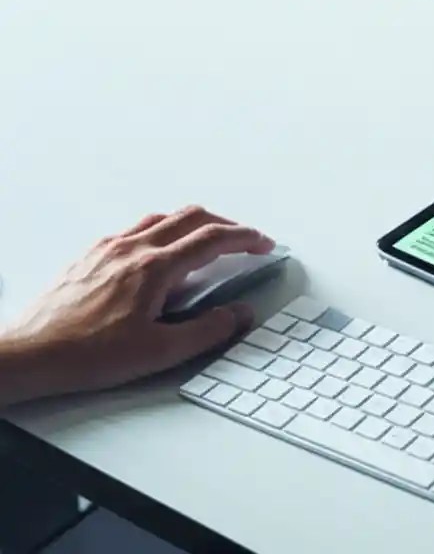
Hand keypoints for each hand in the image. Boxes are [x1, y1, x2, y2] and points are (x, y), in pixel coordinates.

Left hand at [0, 207, 273, 406]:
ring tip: (207, 243)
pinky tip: (159, 255)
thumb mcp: (160, 351)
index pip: (213, 240)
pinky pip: (135, 230)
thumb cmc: (87, 354)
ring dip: (193, 225)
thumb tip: (239, 314)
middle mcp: (132, 249)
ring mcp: (108, 249)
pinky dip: (161, 232)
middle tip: (244, 240)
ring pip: (161, 219)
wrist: (31, 354)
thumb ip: (208, 330)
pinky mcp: (90, 256)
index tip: (263, 244)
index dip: (246, 239)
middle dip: (226, 225)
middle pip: (191, 218)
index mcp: (155, 268)